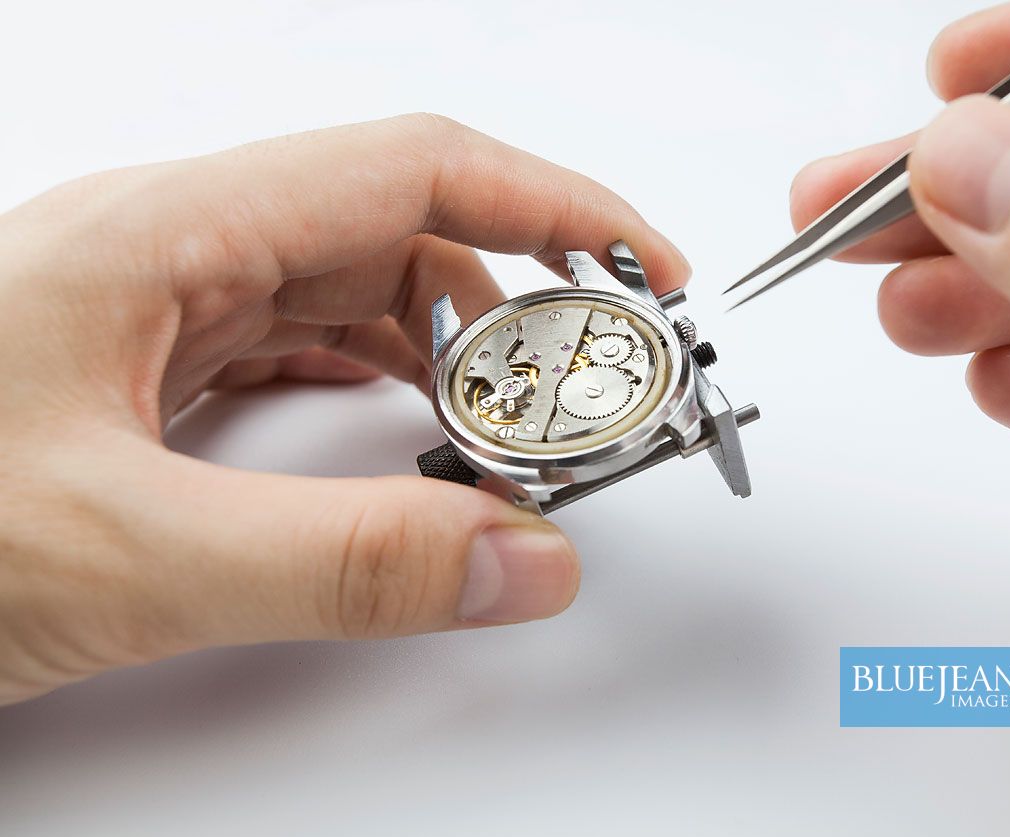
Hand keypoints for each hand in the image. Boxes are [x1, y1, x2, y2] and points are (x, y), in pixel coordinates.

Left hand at [0, 114, 689, 703]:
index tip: (646, 267)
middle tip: (590, 396)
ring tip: (514, 429)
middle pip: (396, 228)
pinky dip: (382, 385)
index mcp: (162, 236)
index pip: (412, 164)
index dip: (554, 202)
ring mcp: (153, 311)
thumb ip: (340, 565)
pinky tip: (409, 433)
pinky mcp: (142, 374)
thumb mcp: (119, 555)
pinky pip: (299, 346)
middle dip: (517, 300)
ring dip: (451, 350)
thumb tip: (522, 559)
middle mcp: (165, 252)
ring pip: (351, 289)